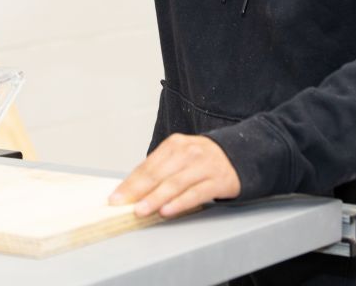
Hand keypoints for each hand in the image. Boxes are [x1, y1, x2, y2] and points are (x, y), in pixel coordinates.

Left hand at [108, 134, 240, 218]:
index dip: (130, 183)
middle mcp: (189, 153)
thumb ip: (159, 170)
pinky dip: (179, 203)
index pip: (147, 166)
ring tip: (141, 210)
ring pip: (175, 184)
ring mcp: (204, 166)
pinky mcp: (218, 181)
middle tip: (123, 204)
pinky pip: (195, 193)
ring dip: (155, 198)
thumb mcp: (181, 157)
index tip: (116, 197)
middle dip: (138, 191)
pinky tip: (167, 210)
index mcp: (175, 144)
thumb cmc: (203, 159)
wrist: (238, 155)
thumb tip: (132, 191)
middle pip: (158, 174)